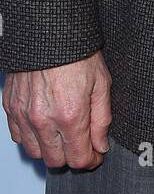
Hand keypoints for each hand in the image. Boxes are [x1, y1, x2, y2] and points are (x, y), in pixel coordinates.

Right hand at [2, 51, 111, 167]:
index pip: (78, 159)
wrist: (51, 32)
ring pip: (35, 152)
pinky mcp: (11, 107)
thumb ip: (102, 120)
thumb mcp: (102, 85)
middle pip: (55, 161)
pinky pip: (18, 136)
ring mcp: (24, 115)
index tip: (95, 155)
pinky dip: (31, 137)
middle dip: (71, 157)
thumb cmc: (78, 54)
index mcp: (70, 115)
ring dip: (50, 149)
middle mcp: (44, 120)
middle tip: (81, 144)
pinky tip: (44, 126)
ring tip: (62, 135)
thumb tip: (101, 145)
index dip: (90, 161)